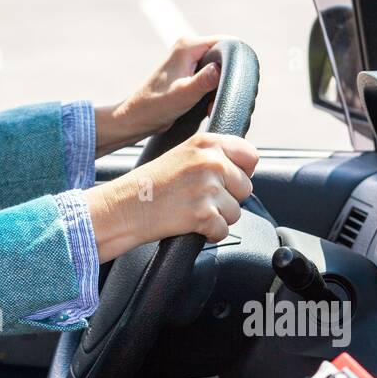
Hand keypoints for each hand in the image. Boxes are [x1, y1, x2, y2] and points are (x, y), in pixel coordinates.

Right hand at [86, 132, 257, 260]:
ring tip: (192, 209)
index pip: (250, 156)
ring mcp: (207, 189)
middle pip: (246, 188)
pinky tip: (190, 224)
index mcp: (207, 143)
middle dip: (229, 198)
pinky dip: (210, 234)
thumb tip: (246, 167)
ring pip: (236, 212)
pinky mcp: (203, 214)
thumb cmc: (152, 184)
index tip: (228, 180)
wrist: (125, 207)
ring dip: (218, 217)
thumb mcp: (184, 154)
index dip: (242, 172)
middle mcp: (210, 162)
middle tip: (200, 198)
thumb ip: (214, 156)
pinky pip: (223, 230)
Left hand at [95, 36, 226, 156]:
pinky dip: (213, 92)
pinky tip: (206, 107)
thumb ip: (203, 81)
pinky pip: (211, 78)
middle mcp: (189, 48)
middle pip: (224, 56)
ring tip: (210, 105)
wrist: (137, 118)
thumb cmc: (155, 106)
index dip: (236, 60)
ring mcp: (189, 61)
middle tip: (220, 98)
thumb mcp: (183, 94)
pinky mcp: (189, 74)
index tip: (237, 81)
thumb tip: (219, 69)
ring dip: (220, 88)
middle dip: (228, 78)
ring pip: (219, 69)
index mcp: (188, 46)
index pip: (226, 41)